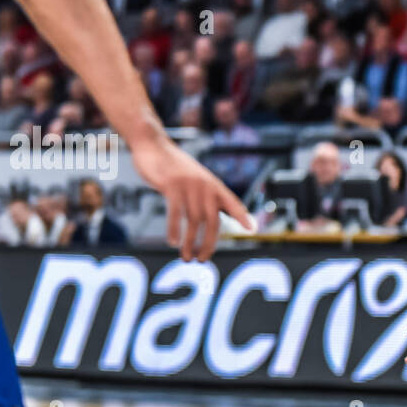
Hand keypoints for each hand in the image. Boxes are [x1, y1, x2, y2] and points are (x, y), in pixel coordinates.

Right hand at [133, 138, 254, 261]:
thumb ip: (206, 197)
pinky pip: (175, 212)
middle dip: (209, 243)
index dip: (242, 216)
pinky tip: (173, 242)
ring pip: (194, 220)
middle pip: (213, 220)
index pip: (232, 202)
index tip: (252, 229)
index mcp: (214, 185)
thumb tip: (214, 219)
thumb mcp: (197, 180)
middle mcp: (205, 186)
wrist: (154, 146)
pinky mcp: (172, 186)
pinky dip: (174, 229)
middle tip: (202, 260)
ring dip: (190, 242)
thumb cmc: (175, 168)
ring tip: (186, 257)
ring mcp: (189, 185)